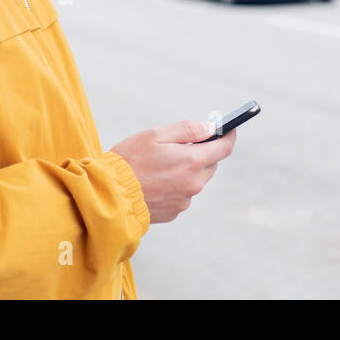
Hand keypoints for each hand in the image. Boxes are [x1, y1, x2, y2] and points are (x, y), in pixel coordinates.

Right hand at [109, 119, 236, 223]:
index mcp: (192, 161)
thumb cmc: (130, 160)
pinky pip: (183, 194)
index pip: (224, 148)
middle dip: (202, 152)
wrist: (110, 194)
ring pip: (196, 180)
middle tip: (181, 145)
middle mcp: (194, 183)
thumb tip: (211, 128)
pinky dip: (176, 185)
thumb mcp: (156, 134)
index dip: (229, 136)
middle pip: (210, 164)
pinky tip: (156, 181)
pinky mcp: (175, 212)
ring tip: (161, 165)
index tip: (229, 129)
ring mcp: (185, 200)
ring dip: (187, 170)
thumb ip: (188, 130)